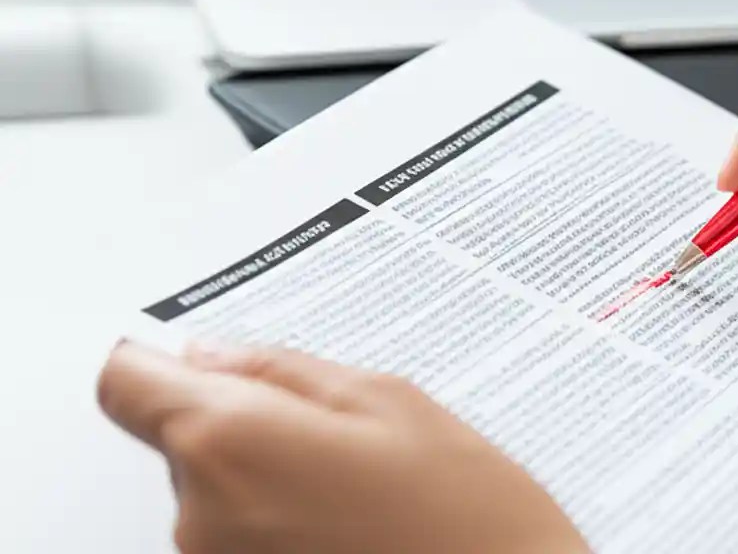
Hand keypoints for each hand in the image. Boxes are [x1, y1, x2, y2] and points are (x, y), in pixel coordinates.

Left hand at [97, 341, 587, 553]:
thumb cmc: (465, 515)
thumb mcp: (389, 400)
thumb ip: (285, 371)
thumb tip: (214, 357)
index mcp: (231, 441)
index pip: (124, 382)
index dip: (156, 359)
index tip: (198, 353)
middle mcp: (202, 513)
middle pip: (182, 433)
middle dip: (246, 414)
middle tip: (340, 421)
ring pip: (218, 483)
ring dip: (273, 467)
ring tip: (365, 475)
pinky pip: (242, 530)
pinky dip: (285, 514)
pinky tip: (358, 515)